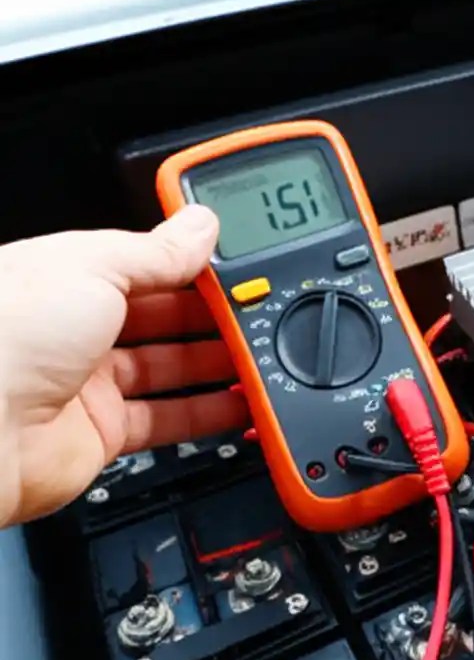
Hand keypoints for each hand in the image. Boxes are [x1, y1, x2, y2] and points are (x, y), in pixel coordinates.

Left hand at [0, 206, 249, 525]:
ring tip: (261, 357)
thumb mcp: (93, 267)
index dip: (193, 266)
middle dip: (215, 316)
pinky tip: (237, 404)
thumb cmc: (4, 338)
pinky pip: (167, 420)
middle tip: (260, 315)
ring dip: (218, 365)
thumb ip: (157, 251)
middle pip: (164, 318)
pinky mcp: (100, 433)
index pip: (146, 264)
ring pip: (170, 369)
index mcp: (66, 275)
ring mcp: (88, 382)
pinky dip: (208, 414)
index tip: (238, 270)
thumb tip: (202, 226)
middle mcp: (75, 326)